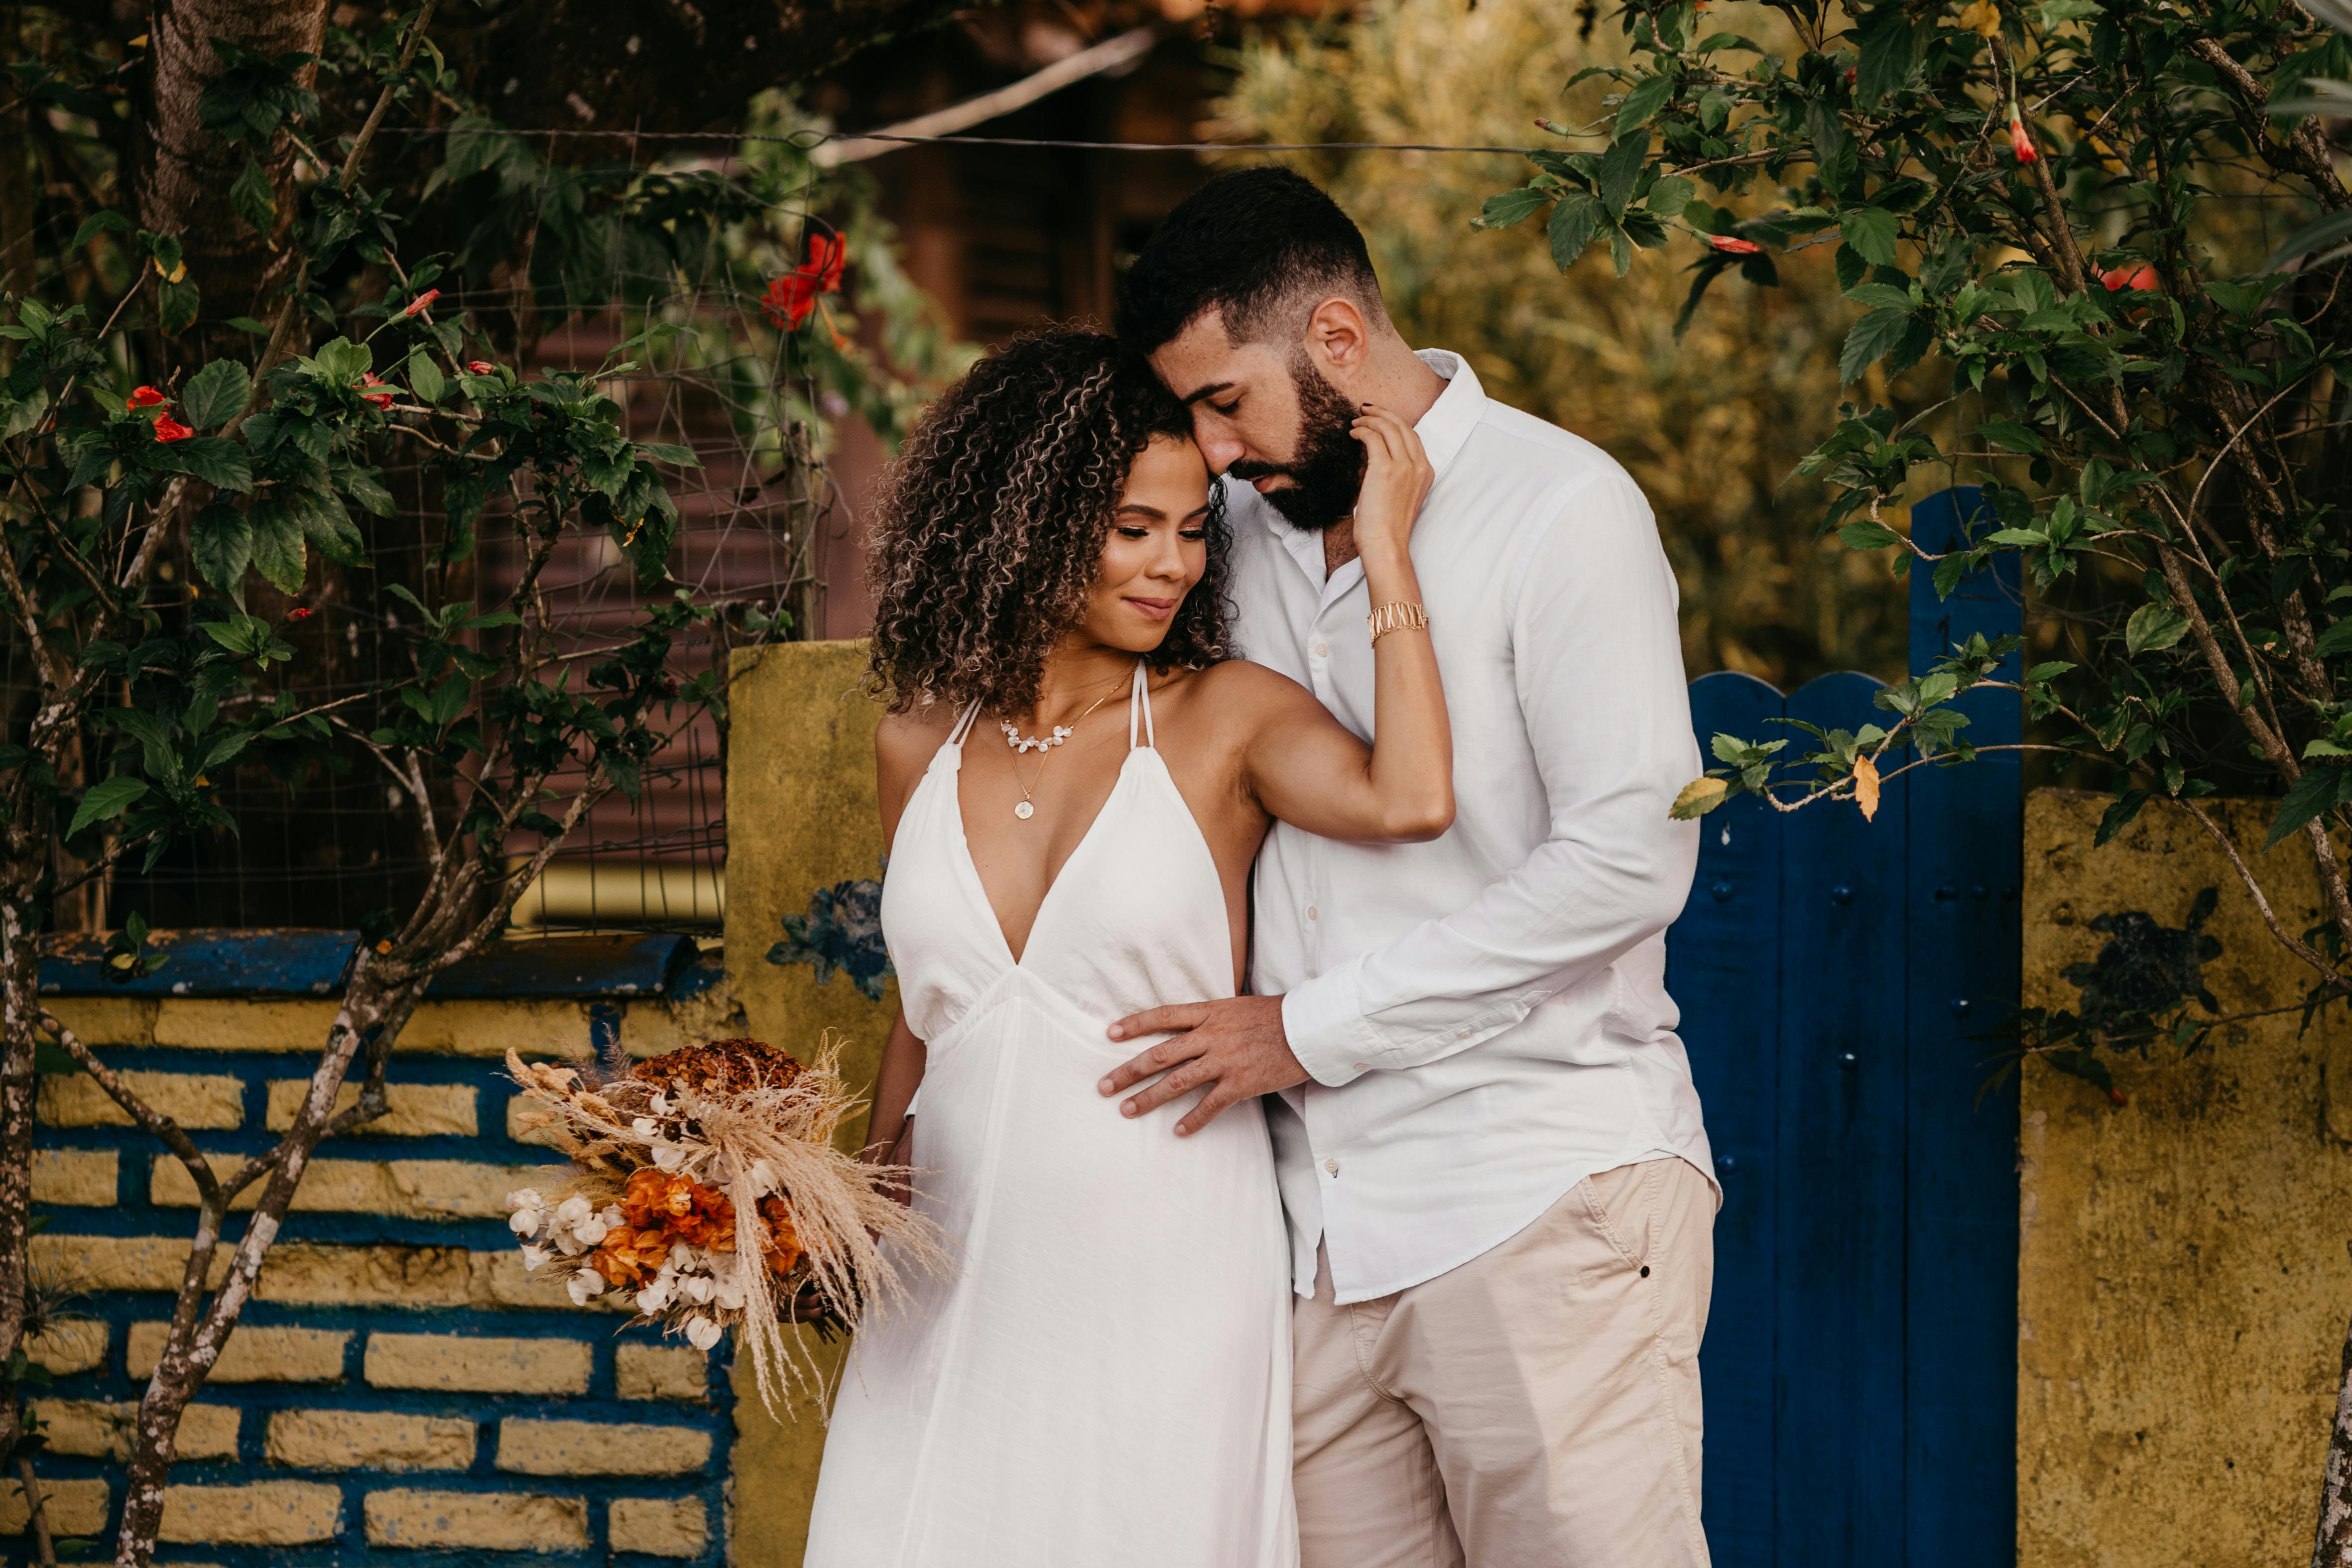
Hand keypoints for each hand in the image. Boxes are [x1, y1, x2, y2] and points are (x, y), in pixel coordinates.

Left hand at [1097, 995, 1309, 1135]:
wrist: (1309, 1028)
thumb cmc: (1275, 1016)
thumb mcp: (1237, 1007)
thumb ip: (1210, 1017)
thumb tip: (1187, 1026)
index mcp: (1209, 1012)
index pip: (1163, 1016)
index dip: (1134, 1024)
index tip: (1110, 1034)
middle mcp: (1211, 1035)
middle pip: (1160, 1054)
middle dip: (1128, 1071)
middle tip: (1103, 1086)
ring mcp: (1225, 1060)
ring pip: (1177, 1081)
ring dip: (1149, 1098)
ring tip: (1127, 1110)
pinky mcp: (1242, 1083)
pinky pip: (1211, 1105)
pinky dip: (1193, 1119)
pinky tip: (1178, 1132)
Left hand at [1348, 403, 1434, 562]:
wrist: (1386, 545)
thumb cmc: (1387, 526)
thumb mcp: (1400, 495)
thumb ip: (1396, 474)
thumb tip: (1374, 454)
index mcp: (1426, 472)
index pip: (1412, 436)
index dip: (1395, 422)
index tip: (1378, 417)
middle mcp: (1419, 466)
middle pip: (1403, 426)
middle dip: (1382, 413)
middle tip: (1365, 410)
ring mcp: (1405, 467)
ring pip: (1389, 427)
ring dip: (1370, 420)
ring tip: (1356, 422)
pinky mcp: (1386, 469)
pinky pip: (1373, 438)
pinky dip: (1362, 431)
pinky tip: (1353, 434)